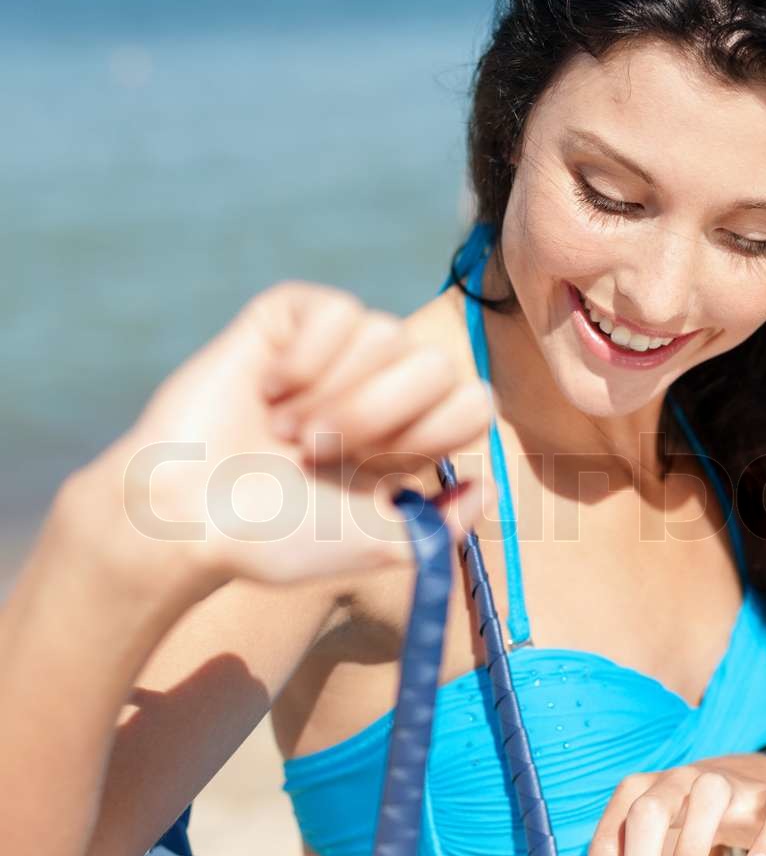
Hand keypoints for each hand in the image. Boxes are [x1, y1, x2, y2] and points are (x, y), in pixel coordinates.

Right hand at [101, 279, 492, 587]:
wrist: (183, 515)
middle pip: (435, 363)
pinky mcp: (286, 321)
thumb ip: (443, 526)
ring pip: (386, 332)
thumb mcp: (376, 547)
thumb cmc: (272, 541)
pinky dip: (307, 357)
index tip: (381, 469)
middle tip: (318, 453)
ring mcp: (333, 352)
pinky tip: (269, 389)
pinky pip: (335, 308)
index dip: (437, 430)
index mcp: (407, 439)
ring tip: (285, 432)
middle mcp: (377, 389)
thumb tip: (490, 486)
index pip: (473, 401)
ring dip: (333, 395)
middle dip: (379, 415)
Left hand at [586, 753, 765, 855]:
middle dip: (642, 852)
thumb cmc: (689, 824)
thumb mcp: (659, 839)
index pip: (617, 818)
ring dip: (692, 843)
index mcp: (648, 789)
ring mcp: (729, 784)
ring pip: (709, 795)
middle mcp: (682, 779)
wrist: (751, 789)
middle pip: (652, 805)